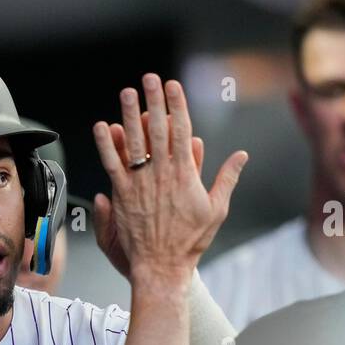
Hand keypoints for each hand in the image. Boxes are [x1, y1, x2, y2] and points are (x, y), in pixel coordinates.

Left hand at [92, 74, 246, 284]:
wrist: (163, 267)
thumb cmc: (191, 241)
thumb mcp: (217, 209)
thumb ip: (227, 179)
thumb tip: (242, 155)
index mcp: (186, 174)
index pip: (182, 131)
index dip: (177, 105)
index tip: (174, 86)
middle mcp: (162, 174)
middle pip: (157, 129)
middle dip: (154, 100)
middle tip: (150, 78)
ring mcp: (140, 184)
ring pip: (133, 142)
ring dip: (129, 115)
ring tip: (127, 92)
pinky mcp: (122, 196)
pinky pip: (112, 165)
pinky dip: (107, 145)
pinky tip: (102, 127)